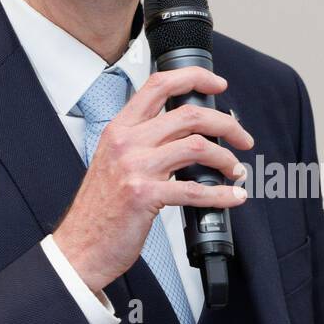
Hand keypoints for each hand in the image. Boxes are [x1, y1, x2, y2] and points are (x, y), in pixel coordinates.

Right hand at [51, 66, 252, 293]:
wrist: (80, 245)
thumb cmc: (100, 208)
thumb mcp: (114, 161)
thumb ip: (142, 142)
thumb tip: (185, 134)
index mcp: (120, 128)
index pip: (159, 85)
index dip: (194, 78)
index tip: (218, 85)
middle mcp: (127, 141)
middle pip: (189, 115)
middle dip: (227, 124)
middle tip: (242, 138)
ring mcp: (135, 167)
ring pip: (198, 146)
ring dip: (227, 158)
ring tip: (236, 170)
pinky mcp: (145, 196)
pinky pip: (195, 189)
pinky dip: (222, 194)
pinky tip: (233, 197)